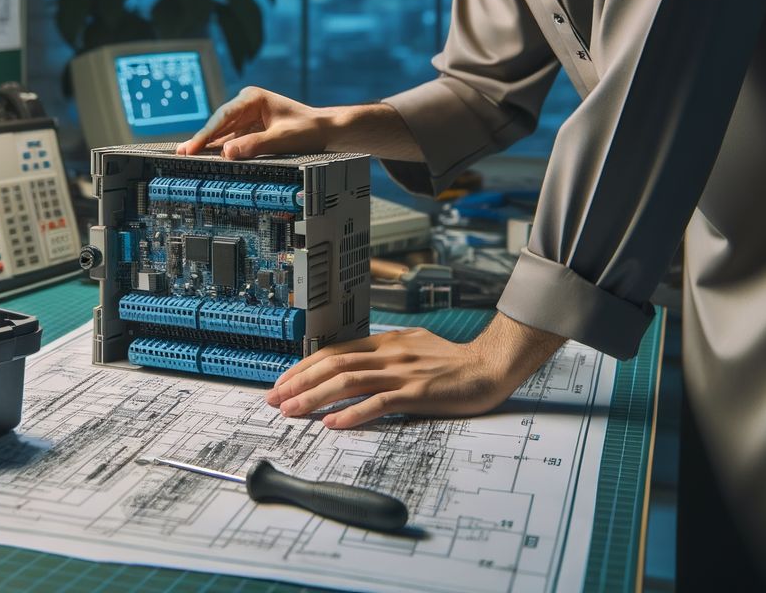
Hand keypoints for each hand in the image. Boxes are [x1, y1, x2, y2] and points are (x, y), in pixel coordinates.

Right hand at [176, 87, 327, 158]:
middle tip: (180, 154)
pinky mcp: (250, 129)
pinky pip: (230, 139)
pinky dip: (220, 149)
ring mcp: (247, 117)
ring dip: (207, 145)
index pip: (223, 116)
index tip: (192, 146)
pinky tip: (206, 157)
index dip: (205, 133)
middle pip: (218, 123)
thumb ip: (254, 145)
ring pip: (222, 132)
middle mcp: (247, 104)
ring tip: (186, 156)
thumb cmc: (308, 129)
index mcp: (252, 98)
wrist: (325, 130)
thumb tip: (227, 153)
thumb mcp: (281, 138)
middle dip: (201, 139)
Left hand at [265, 314, 565, 427]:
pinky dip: (352, 413)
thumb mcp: (412, 347)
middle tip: (275, 399)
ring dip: (315, 397)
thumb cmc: (452, 362)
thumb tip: (357, 362)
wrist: (489, 366)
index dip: (304, 367)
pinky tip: (334, 423)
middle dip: (299, 382)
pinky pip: (378, 403)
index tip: (283, 382)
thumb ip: (385, 354)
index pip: (334, 351)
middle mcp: (389, 353)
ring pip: (348, 381)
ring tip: (293, 411)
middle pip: (333, 364)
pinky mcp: (417, 393)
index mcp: (385, 342)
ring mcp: (402, 372)